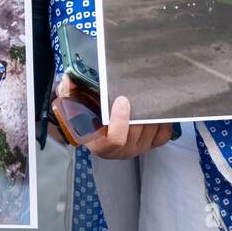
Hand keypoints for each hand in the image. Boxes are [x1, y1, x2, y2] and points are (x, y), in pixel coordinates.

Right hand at [58, 73, 172, 158]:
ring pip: (150, 133)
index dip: (120, 121)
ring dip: (152, 115)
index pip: (114, 139)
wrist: (96, 126)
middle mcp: (119, 151)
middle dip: (139, 112)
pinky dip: (162, 122)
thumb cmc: (84, 116)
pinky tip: (158, 108)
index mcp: (99, 144)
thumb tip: (69, 79)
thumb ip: (68, 92)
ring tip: (150, 95)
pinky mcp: (149, 145)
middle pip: (136, 133)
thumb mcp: (71, 104)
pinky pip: (162, 135)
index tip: (122, 100)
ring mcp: (136, 149)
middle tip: (141, 91)